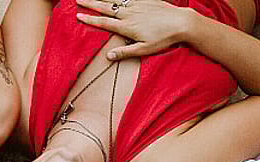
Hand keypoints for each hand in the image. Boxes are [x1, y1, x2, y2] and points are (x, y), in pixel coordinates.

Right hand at [75, 0, 196, 60]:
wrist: (181, 22)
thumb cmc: (163, 38)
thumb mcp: (144, 49)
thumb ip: (125, 52)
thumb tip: (108, 56)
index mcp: (127, 27)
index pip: (103, 22)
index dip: (90, 19)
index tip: (78, 16)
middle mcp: (129, 14)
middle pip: (105, 7)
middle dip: (90, 3)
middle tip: (78, 0)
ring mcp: (137, 5)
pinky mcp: (146, 0)